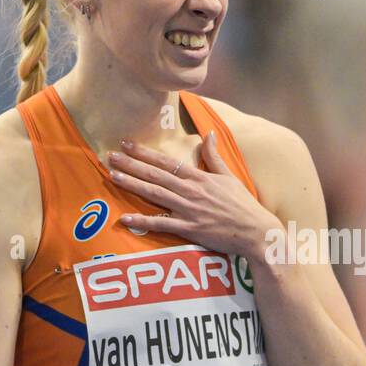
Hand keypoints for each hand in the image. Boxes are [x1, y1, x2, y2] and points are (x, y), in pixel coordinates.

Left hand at [107, 131, 280, 257]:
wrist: (256, 232)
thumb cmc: (244, 205)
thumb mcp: (230, 176)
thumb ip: (215, 156)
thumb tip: (210, 133)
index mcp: (200, 178)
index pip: (167, 162)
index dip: (145, 152)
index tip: (127, 143)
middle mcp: (191, 191)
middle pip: (155, 175)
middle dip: (131, 164)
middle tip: (109, 156)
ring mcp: (189, 210)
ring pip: (155, 195)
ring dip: (132, 184)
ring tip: (113, 176)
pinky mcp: (190, 229)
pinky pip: (162, 224)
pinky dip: (143, 222)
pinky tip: (125, 218)